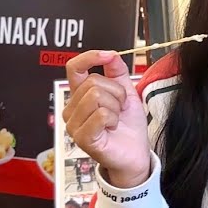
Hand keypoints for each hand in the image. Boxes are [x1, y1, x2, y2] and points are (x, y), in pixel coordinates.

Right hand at [63, 51, 150, 188]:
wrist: (135, 152)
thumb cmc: (128, 126)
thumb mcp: (126, 92)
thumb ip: (117, 72)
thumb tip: (111, 55)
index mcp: (80, 96)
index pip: (74, 68)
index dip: (90, 57)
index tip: (108, 56)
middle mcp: (72, 109)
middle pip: (93, 82)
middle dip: (116, 92)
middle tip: (120, 108)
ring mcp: (74, 125)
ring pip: (96, 96)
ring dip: (115, 106)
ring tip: (116, 119)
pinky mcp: (82, 138)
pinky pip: (101, 114)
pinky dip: (113, 118)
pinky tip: (113, 128)